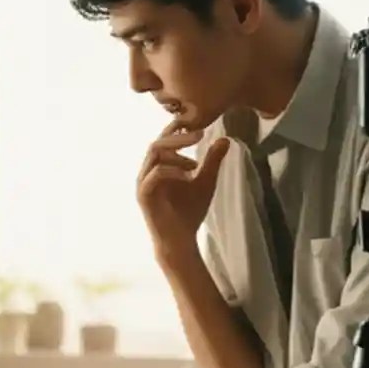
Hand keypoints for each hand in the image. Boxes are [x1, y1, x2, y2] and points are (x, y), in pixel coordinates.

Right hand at [137, 120, 231, 262]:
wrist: (181, 240)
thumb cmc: (190, 212)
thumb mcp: (206, 182)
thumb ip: (212, 161)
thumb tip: (225, 139)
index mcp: (160, 165)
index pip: (164, 139)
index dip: (179, 129)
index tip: (201, 127)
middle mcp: (148, 171)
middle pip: (157, 142)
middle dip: (179, 137)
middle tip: (201, 134)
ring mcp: (144, 182)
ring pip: (154, 154)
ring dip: (176, 152)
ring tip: (195, 162)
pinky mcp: (144, 195)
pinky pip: (155, 174)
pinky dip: (172, 170)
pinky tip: (189, 175)